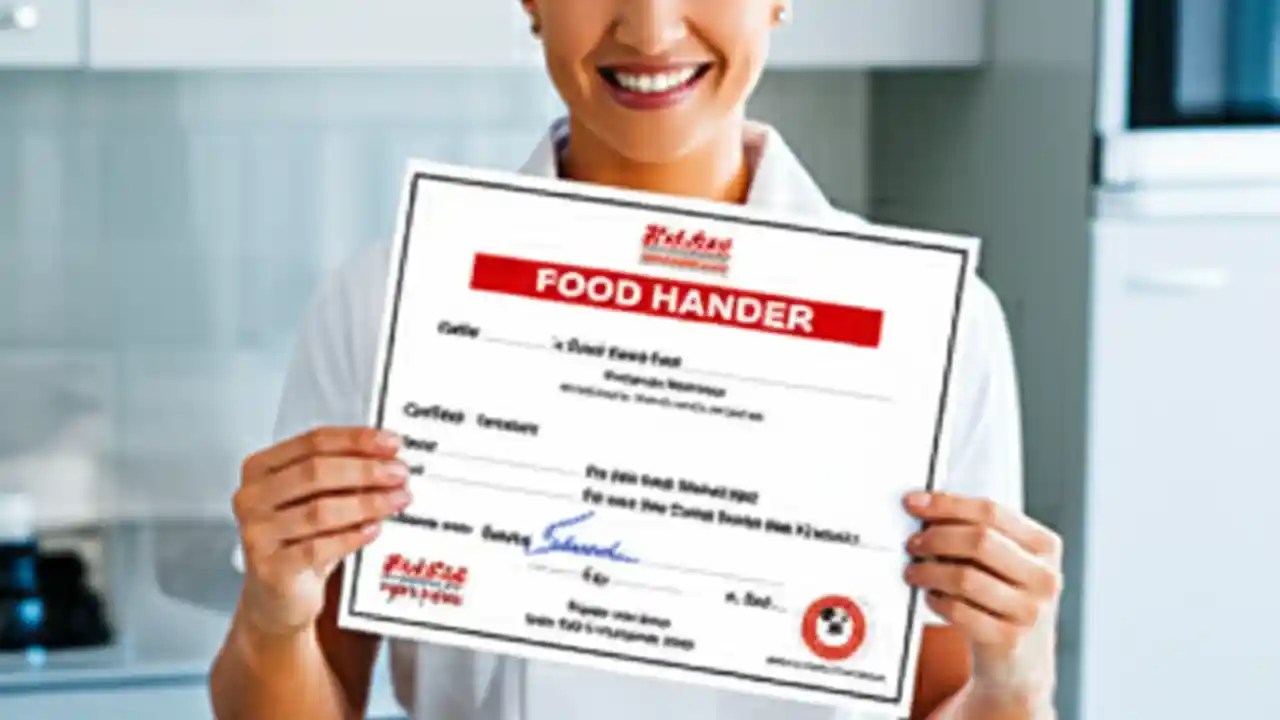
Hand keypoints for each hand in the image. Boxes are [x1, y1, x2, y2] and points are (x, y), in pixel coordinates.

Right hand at [233, 427, 410, 636]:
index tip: (392, 443)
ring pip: (319, 511)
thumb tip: (389, 457)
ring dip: (366, 503)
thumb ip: (344, 475)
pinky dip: (350, 536)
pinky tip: (373, 530)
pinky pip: (317, 548)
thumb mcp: (319, 499)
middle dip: (365, 470)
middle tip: (399, 473)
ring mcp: (257, 533)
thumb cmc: (300, 539)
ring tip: (397, 500)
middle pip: (315, 472)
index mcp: (261, 468)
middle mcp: (251, 497)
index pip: (312, 442)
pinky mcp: (270, 568)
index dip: (355, 440)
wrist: (279, 597)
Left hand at [903, 492, 1062, 708]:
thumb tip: (925, 510)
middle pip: (979, 540)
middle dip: (936, 537)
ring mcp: (1029, 611)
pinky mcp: (1008, 640)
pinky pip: (959, 611)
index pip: (991, 512)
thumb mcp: (1004, 564)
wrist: (1020, 664)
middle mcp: (1044, 577)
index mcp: (1044, 546)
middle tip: (912, 543)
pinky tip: (931, 597)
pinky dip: (936, 601)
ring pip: (965, 577)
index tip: (913, 503)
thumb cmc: (1003, 602)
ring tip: (913, 572)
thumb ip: (976, 535)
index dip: (947, 504)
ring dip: (929, 571)